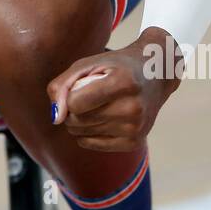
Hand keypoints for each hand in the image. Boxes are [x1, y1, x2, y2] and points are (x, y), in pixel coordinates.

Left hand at [46, 27, 181, 151]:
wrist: (155, 74)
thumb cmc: (115, 66)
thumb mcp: (87, 64)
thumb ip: (62, 86)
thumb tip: (55, 119)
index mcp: (123, 83)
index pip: (76, 103)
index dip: (69, 97)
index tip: (79, 87)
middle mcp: (133, 108)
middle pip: (78, 121)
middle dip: (71, 110)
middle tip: (86, 96)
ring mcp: (136, 128)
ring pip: (82, 134)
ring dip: (79, 122)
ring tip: (95, 106)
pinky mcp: (135, 142)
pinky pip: (92, 144)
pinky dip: (88, 134)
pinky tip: (101, 119)